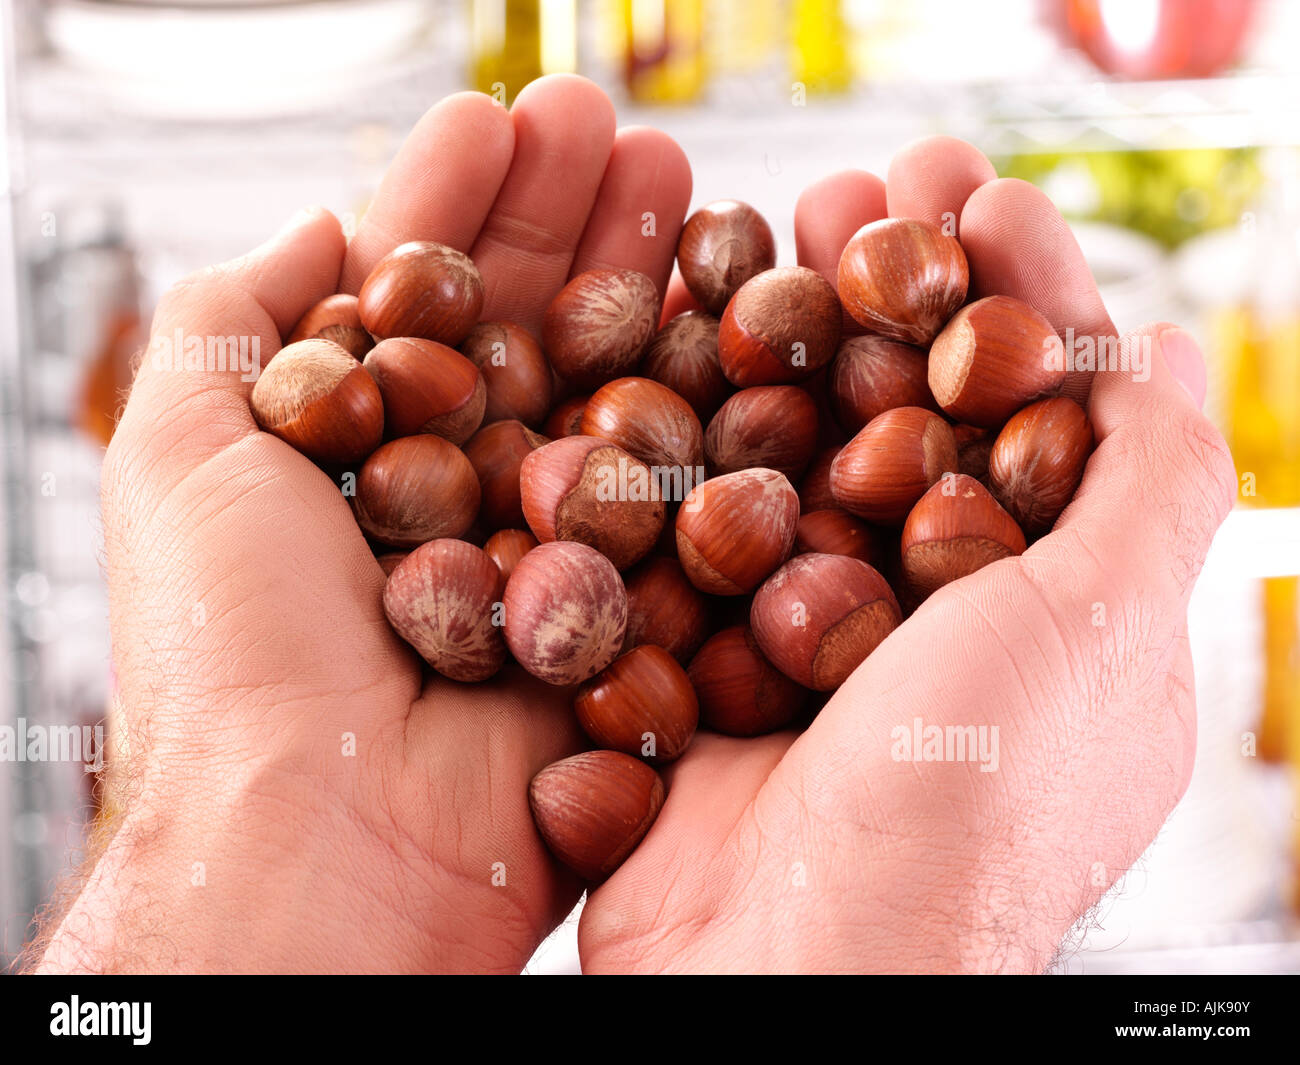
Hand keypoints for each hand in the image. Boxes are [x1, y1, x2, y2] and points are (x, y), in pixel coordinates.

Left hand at [34, 76, 690, 973]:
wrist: (330, 825)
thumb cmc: (234, 647)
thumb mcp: (179, 448)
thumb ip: (236, 323)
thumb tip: (318, 230)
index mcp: (361, 450)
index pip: (422, 298)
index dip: (458, 204)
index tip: (502, 121)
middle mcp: (460, 489)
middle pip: (526, 327)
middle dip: (565, 220)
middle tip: (614, 129)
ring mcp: (546, 542)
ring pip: (606, 383)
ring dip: (639, 276)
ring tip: (677, 176)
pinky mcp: (620, 599)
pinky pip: (672, 482)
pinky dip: (698, 392)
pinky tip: (721, 302)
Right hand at [577, 138, 1234, 972]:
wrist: (787, 965)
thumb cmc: (964, 807)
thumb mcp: (1099, 632)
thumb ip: (1152, 488)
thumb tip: (1173, 348)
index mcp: (1054, 610)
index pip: (1043, 415)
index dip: (1016, 296)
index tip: (972, 196)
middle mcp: (940, 617)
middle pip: (920, 413)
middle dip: (894, 290)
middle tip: (857, 186)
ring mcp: (822, 634)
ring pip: (813, 450)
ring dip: (797, 334)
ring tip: (771, 228)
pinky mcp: (719, 653)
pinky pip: (713, 519)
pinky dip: (705, 428)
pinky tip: (687, 340)